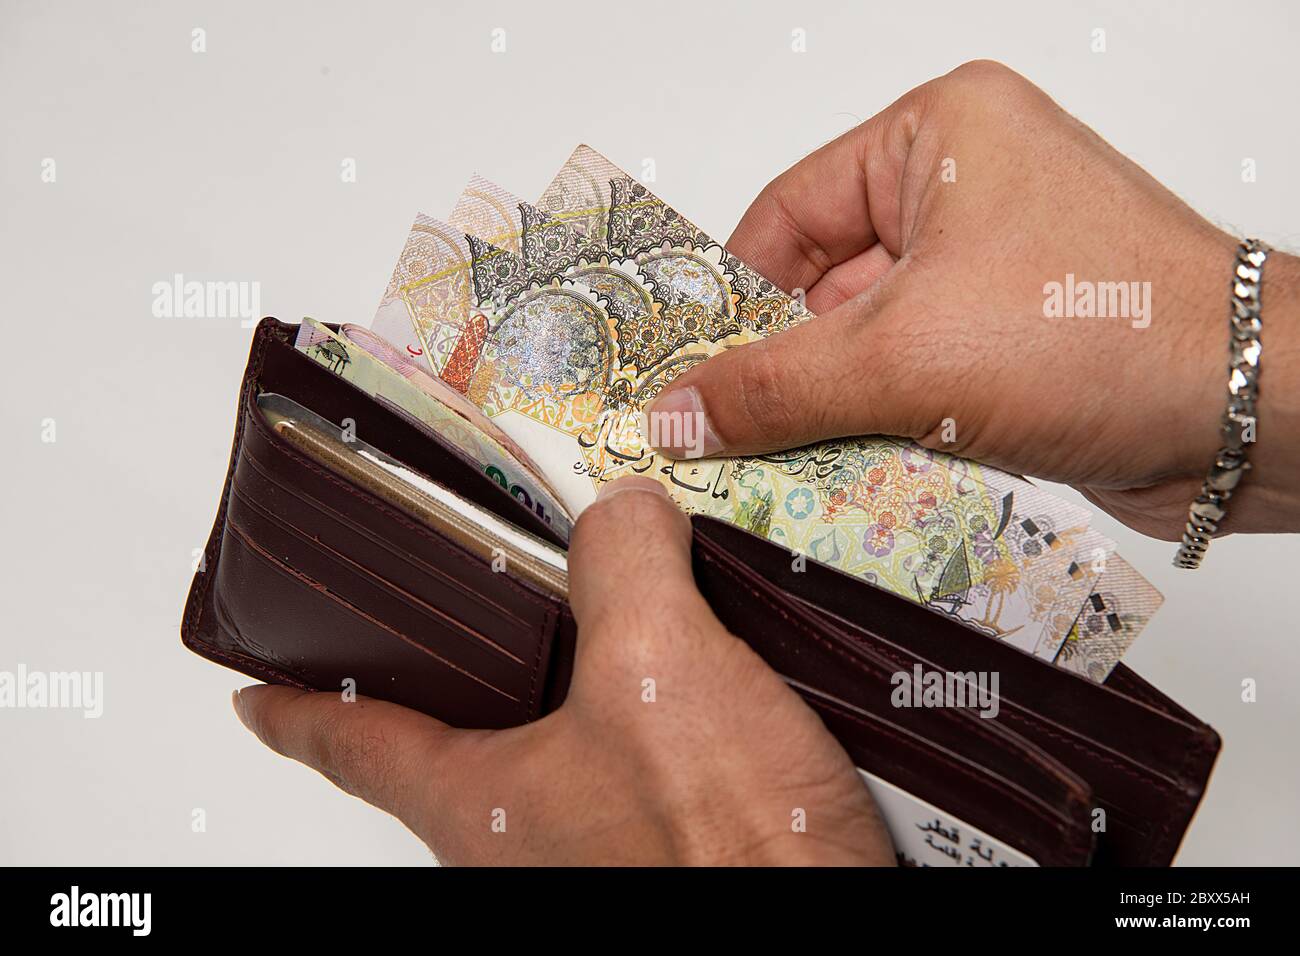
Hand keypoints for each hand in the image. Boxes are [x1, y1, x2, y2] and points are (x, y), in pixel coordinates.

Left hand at [233, 477, 894, 865]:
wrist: (824, 920)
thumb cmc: (716, 846)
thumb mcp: (655, 666)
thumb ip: (624, 564)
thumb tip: (624, 509)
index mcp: (479, 801)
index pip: (352, 745)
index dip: (297, 711)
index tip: (252, 694)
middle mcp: (524, 835)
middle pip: (454, 737)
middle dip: (454, 664)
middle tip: (465, 595)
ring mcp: (597, 846)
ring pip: (553, 744)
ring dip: (568, 675)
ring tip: (604, 603)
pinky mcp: (670, 844)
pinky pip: (636, 759)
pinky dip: (648, 703)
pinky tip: (703, 662)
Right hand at [647, 61, 1299, 538]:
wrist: (1248, 414)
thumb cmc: (1107, 332)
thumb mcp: (904, 357)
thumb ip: (775, 388)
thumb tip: (678, 415)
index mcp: (938, 137)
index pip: (788, 212)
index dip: (725, 292)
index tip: (675, 363)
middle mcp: (964, 195)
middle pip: (821, 287)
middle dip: (776, 368)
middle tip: (712, 431)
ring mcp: (992, 274)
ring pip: (864, 347)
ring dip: (825, 412)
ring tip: (768, 466)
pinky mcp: (1012, 345)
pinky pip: (910, 385)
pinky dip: (875, 432)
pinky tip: (836, 478)